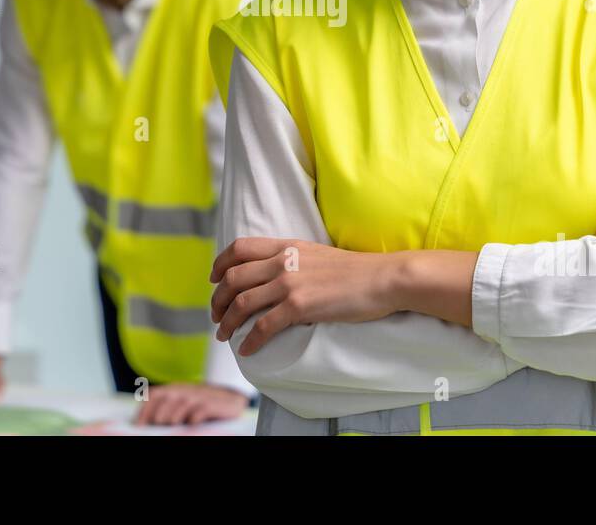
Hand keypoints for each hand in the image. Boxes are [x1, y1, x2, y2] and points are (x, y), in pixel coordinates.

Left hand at [133, 383, 249, 425]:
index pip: (153, 395)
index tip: (139, 426)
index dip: (144, 411)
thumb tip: (148, 423)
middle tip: (160, 425)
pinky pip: (198, 413)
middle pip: (165, 402)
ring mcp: (198, 396)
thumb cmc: (200, 403)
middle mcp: (184, 390)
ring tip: (173, 425)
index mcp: (174, 389)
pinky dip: (193, 420)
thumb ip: (166, 406)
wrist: (229, 399)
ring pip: (180, 408)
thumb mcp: (182, 401)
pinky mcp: (211, 404)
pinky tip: (191, 424)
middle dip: (159, 417)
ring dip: (174, 418)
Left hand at [209, 237, 398, 355]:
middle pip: (232, 278)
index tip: (214, 279)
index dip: (220, 263)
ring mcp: (289, 283)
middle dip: (218, 300)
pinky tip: (247, 350)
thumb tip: (275, 274)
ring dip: (227, 322)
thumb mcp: (316, 253)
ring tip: (224, 335)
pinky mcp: (299, 306)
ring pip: (241, 303)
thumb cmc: (355, 270)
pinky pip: (262, 326)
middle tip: (216, 315)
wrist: (381, 279)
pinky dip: (249, 340)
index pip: (239, 248)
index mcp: (286, 246)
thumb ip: (292, 258)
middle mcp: (282, 261)